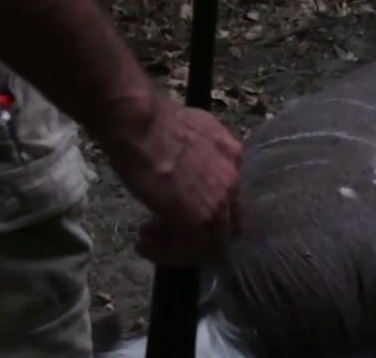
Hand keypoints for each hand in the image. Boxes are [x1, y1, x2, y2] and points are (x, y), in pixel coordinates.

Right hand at [97, 95, 242, 265]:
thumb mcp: (195, 127)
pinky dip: (165, 252)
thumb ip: (206, 147)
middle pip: (226, 228)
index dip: (209, 213)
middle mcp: (232, 182)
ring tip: (149, 240)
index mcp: (233, 158)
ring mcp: (216, 202)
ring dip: (178, 248)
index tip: (181, 214)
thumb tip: (197, 159)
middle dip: (197, 238)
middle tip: (167, 235)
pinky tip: (144, 244)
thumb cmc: (155, 122)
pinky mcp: (196, 219)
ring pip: (209, 245)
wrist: (142, 125)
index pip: (233, 199)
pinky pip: (187, 249)